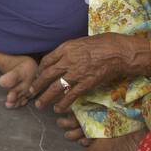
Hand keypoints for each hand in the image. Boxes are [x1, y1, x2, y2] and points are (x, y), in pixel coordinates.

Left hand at [29, 33, 150, 111]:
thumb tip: (62, 58)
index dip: (40, 70)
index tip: (37, 76)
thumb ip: (70, 50)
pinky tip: (58, 109)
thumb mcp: (81, 41)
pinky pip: (71, 95)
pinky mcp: (86, 83)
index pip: (47, 60)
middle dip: (37, 85)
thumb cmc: (103, 43)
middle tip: (31, 92)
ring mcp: (76, 72)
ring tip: (40, 105)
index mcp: (66, 48)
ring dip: (46, 97)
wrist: (119, 51)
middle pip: (47, 75)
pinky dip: (63, 103)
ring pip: (56, 87)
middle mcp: (68, 60)